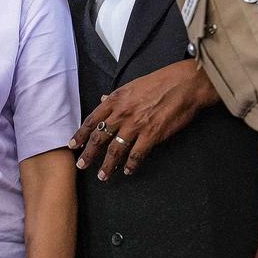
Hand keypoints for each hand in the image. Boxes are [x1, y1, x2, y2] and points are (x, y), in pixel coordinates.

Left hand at [68, 60, 217, 180]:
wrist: (185, 84)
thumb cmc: (160, 82)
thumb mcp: (132, 85)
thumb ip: (115, 97)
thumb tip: (102, 100)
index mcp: (116, 100)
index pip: (92, 120)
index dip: (80, 135)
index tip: (73, 145)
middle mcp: (122, 113)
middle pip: (99, 138)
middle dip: (88, 154)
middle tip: (81, 166)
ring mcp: (136, 125)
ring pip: (115, 149)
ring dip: (107, 165)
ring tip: (103, 175)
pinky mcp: (152, 134)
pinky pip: (137, 154)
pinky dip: (131, 164)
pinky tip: (128, 171)